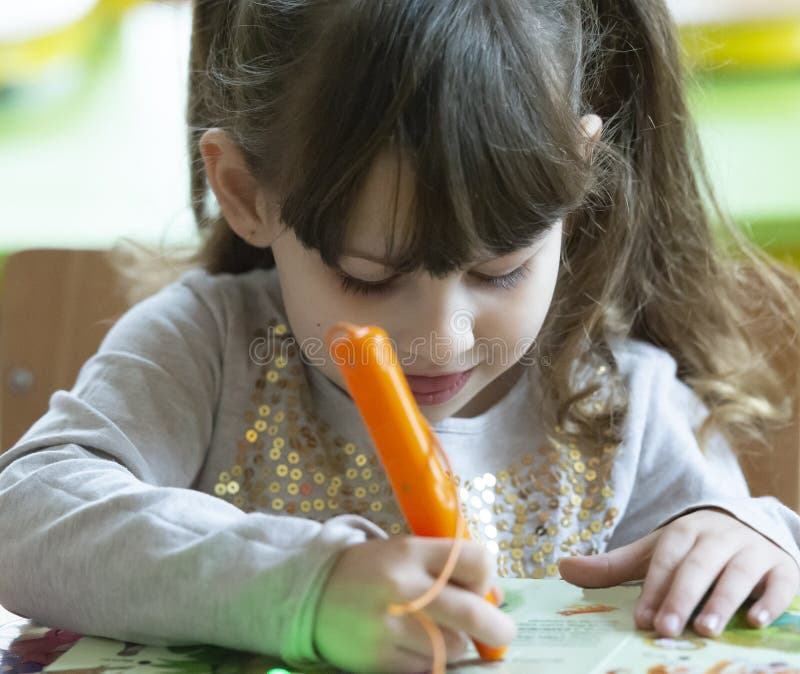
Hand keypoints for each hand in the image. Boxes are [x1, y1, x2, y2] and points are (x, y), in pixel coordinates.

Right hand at [313, 536, 515, 672]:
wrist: (312, 595)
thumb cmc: (371, 571)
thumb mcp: (406, 553)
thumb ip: (448, 569)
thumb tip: (497, 599)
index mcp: (410, 550)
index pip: (476, 560)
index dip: (487, 577)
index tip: (480, 587)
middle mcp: (402, 586)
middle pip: (473, 612)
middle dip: (498, 628)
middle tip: (502, 634)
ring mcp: (389, 626)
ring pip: (454, 646)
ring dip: (456, 644)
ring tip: (437, 633)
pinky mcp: (379, 659)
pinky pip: (429, 667)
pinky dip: (432, 661)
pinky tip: (417, 647)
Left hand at [558, 509, 799, 637]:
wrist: (750, 527)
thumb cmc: (694, 549)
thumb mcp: (655, 552)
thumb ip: (614, 566)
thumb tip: (562, 568)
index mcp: (684, 532)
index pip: (666, 559)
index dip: (653, 588)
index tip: (641, 619)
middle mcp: (718, 537)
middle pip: (698, 566)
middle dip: (681, 597)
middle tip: (666, 629)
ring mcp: (752, 551)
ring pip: (737, 574)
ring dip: (721, 601)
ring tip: (706, 629)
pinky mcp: (783, 568)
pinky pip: (779, 583)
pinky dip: (770, 601)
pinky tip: (757, 621)